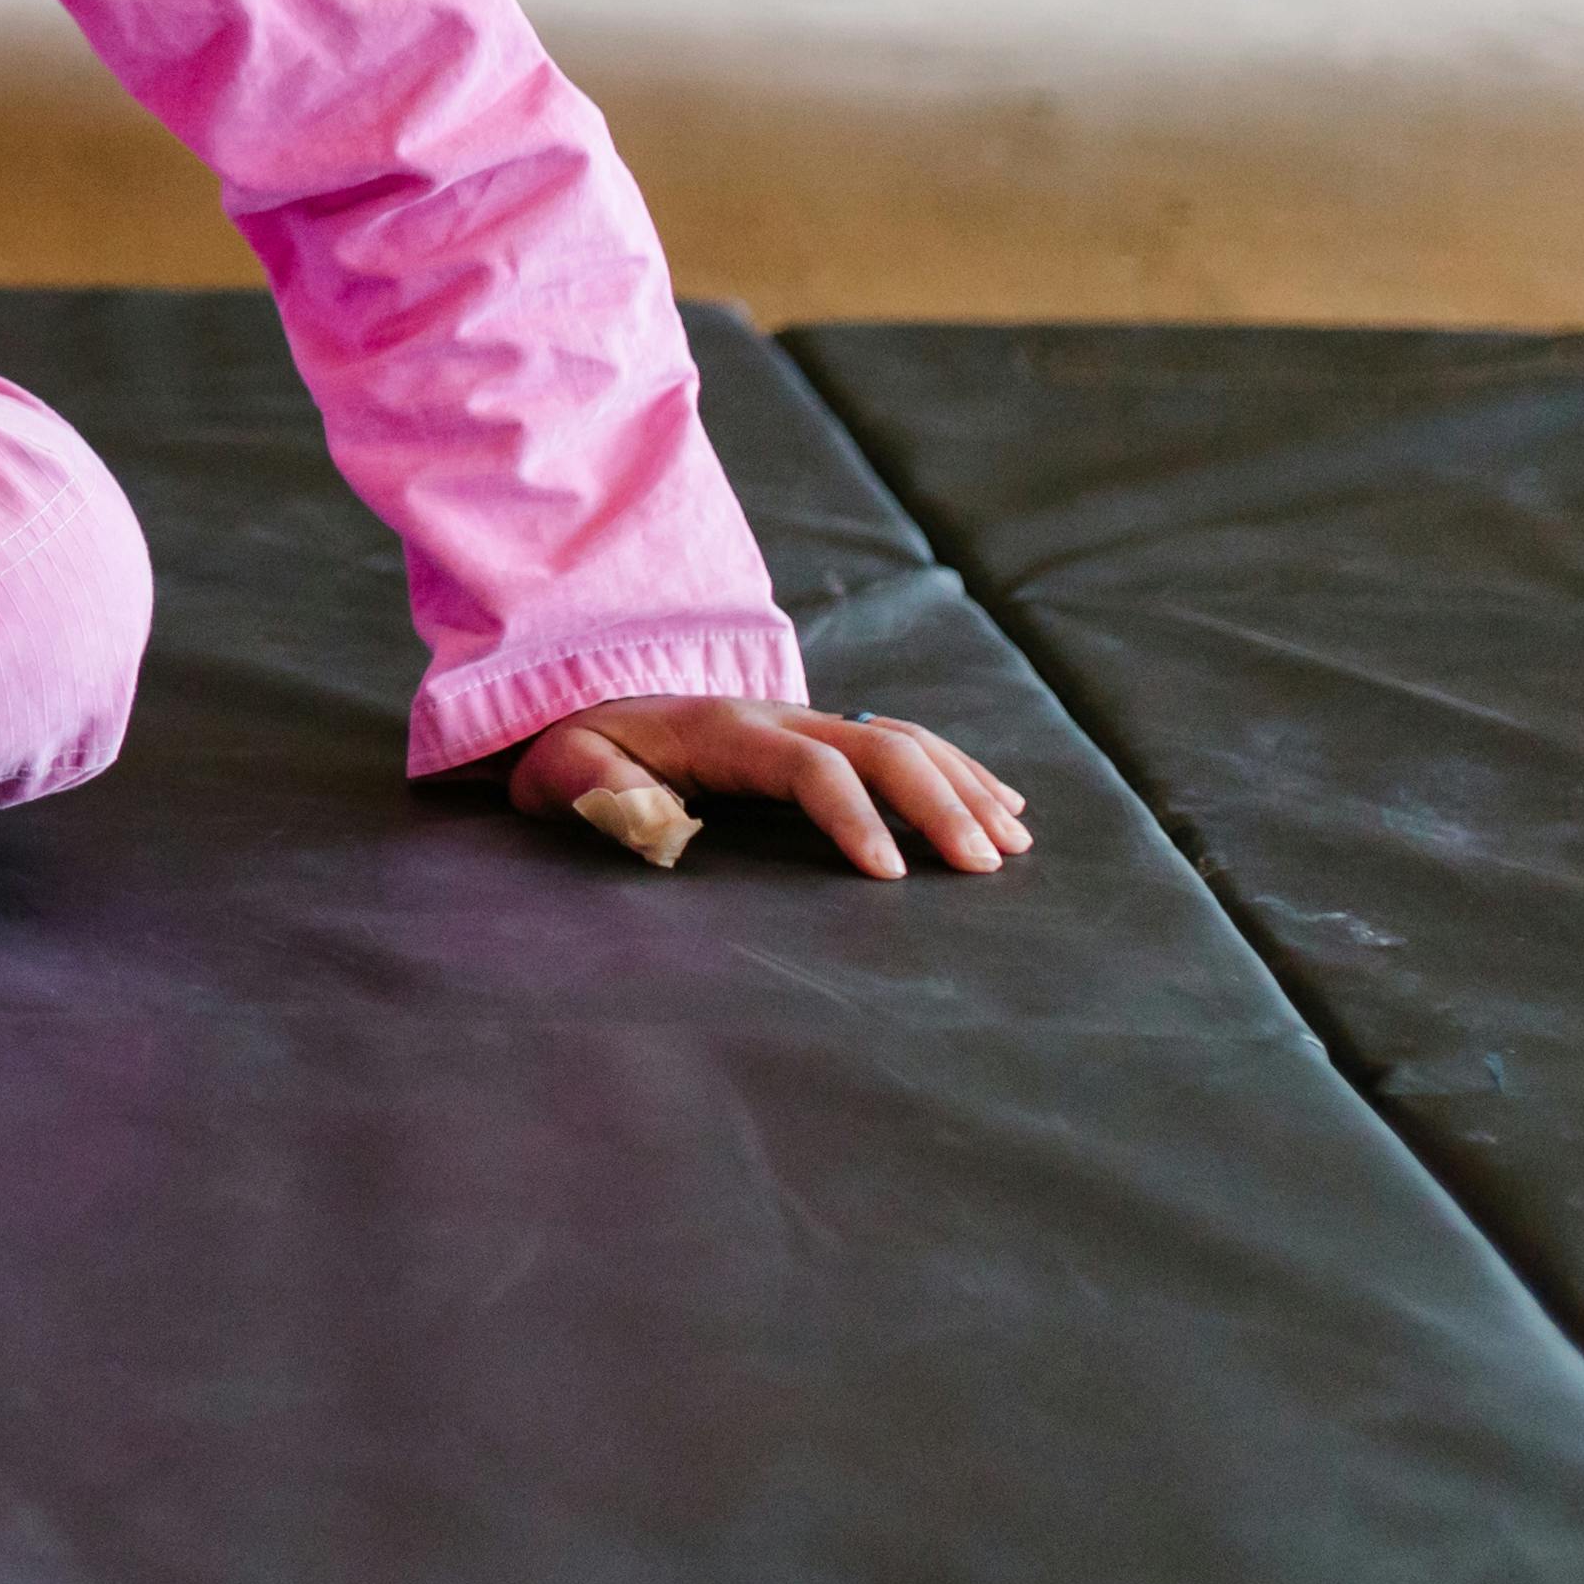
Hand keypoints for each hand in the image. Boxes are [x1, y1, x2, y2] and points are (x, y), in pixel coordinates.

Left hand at [512, 696, 1031, 878]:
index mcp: (725, 732)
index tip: (887, 875)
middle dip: (939, 801)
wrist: (579, 708)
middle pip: (879, 743)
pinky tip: (1005, 806)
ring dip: (964, 786)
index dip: (852, 815)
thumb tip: (657, 824)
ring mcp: (805, 719)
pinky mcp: (819, 734)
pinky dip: (960, 771)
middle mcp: (778, 716)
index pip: (809, 765)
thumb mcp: (569, 773)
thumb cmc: (575, 754)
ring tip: (1013, 845)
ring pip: (904, 738)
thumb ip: (607, 793)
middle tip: (984, 866)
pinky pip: (903, 740)